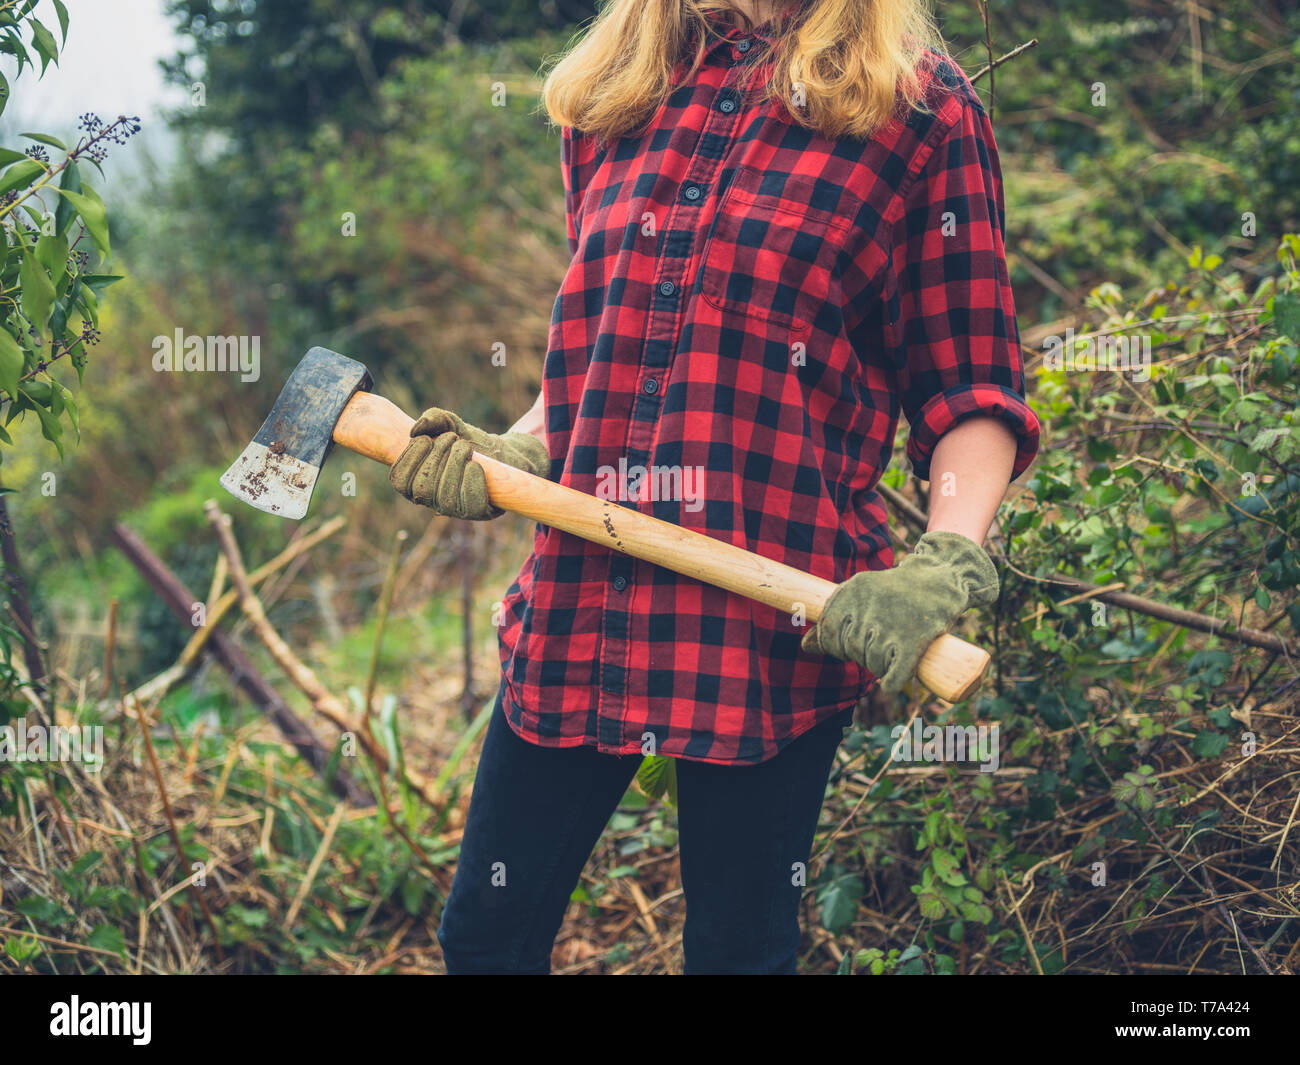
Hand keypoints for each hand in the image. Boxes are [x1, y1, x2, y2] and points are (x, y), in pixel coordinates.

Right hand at [388, 407, 548, 519]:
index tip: (427, 439)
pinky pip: (470, 506)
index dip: (410, 459)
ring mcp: (454, 509)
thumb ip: (433, 418)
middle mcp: (431, 501)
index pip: (400, 481)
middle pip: (423, 489)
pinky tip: (475, 466)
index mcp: (415, 482)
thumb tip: (416, 430)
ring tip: (465, 447)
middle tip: (454, 438)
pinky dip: (472, 481)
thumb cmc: (467, 439)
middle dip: (438, 457)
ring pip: (445, 499)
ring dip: (455, 465)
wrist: (500, 451)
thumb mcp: (450, 423)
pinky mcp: (478, 512)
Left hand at [801, 531, 998, 692]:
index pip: (827, 631)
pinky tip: (891, 682)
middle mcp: (869, 607)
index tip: (848, 646)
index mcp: (852, 592)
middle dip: (859, 655)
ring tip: (891, 654)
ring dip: (879, 668)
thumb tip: (805, 647)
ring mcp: (892, 624)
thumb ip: (833, 618)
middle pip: (851, 649)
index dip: (834, 645)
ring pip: (872, 663)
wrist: (939, 577)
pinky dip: (892, 682)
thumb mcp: (860, 594)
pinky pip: (895, 673)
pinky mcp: (915, 640)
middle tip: (876, 647)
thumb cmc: (893, 591)